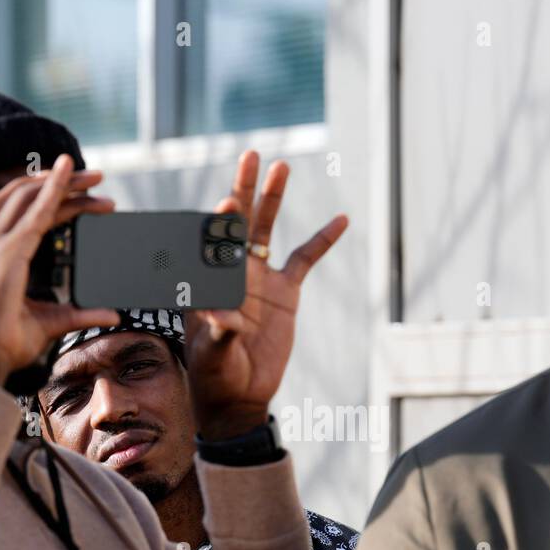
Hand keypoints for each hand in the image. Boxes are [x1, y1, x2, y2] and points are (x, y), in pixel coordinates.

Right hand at [0, 154, 121, 384]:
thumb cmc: (2, 346)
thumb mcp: (49, 323)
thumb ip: (79, 314)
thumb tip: (112, 314)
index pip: (16, 215)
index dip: (45, 197)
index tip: (74, 189)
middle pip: (21, 197)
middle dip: (58, 182)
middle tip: (94, 177)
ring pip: (27, 198)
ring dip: (61, 183)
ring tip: (93, 177)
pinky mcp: (6, 253)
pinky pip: (34, 214)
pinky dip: (53, 192)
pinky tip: (70, 179)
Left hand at [185, 150, 347, 440]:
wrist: (240, 395)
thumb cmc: (215, 375)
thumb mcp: (212, 356)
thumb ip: (219, 333)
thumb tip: (226, 315)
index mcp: (207, 282)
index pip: (211, 242)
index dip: (219, 221)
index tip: (227, 203)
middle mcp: (231, 272)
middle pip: (237, 221)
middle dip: (244, 187)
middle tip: (251, 155)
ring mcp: (259, 278)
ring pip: (266, 229)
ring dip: (273, 199)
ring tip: (282, 167)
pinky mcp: (285, 292)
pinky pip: (306, 260)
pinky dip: (323, 240)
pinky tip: (341, 218)